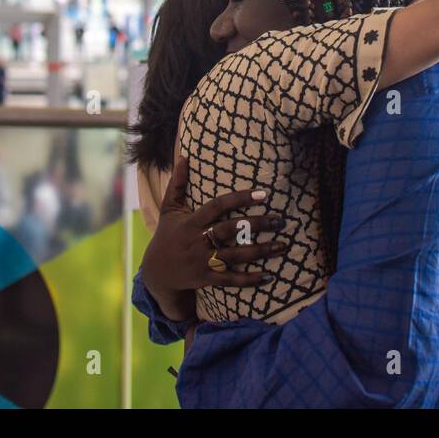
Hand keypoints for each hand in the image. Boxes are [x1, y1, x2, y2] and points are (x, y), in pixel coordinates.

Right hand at [140, 155, 286, 320]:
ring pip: (235, 255)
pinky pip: (230, 280)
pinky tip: (268, 276)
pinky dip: (249, 280)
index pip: (218, 207)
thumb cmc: (167, 235)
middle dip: (257, 225)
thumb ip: (177, 184)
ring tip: (282, 245)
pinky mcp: (206, 278)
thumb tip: (183, 156)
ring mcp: (202, 261)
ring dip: (260, 251)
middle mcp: (197, 241)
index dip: (240, 199)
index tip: (263, 194)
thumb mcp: (169, 209)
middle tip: (280, 220)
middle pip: (231, 230)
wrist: (156, 272)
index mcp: (192, 222)